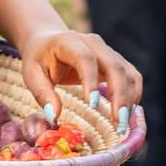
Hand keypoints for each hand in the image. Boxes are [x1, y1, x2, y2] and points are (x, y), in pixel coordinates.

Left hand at [18, 29, 143, 135]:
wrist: (49, 40)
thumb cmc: (39, 58)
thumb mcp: (31, 73)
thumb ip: (42, 93)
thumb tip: (54, 116)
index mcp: (70, 42)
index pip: (85, 59)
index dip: (91, 81)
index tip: (92, 104)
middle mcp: (94, 43)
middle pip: (114, 66)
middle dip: (120, 96)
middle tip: (118, 123)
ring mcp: (108, 51)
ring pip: (127, 73)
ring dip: (130, 99)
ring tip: (122, 125)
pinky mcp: (116, 62)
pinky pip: (131, 76)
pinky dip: (133, 95)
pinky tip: (128, 114)